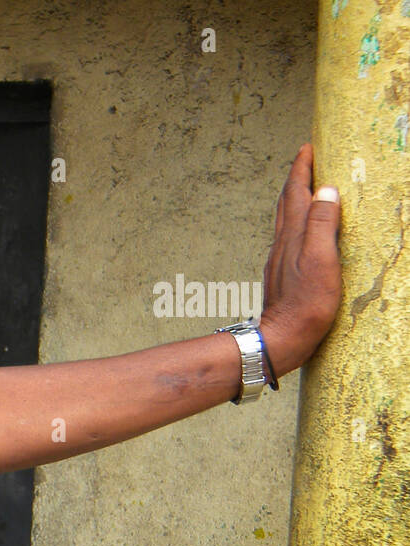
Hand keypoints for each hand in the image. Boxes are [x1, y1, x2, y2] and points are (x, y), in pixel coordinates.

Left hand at [257, 143, 341, 377]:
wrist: (283, 338)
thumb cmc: (306, 304)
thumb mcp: (321, 260)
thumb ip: (321, 224)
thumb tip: (326, 189)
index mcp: (292, 236)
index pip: (295, 193)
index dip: (301, 169)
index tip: (307, 147)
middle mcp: (282, 244)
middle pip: (286, 203)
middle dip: (296, 178)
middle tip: (307, 159)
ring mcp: (280, 259)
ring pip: (285, 220)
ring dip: (295, 199)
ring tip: (306, 187)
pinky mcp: (284, 274)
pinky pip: (289, 237)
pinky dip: (297, 221)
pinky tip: (303, 229)